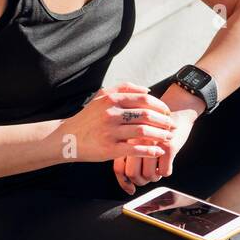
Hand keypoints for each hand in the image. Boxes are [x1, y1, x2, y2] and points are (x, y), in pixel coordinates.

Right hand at [61, 81, 176, 162]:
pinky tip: (158, 151)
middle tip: (172, 126)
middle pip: (147, 115)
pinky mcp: (109, 149)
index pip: (144, 100)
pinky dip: (150, 150)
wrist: (67, 137)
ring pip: (143, 132)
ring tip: (168, 138)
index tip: (167, 113)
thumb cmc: (89, 117)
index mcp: (111, 99)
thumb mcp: (101, 97)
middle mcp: (111, 114)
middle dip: (164, 121)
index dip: (160, 106)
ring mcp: (110, 132)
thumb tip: (148, 90)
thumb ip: (124, 89)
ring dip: (160, 135)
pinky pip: (135, 149)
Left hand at [113, 108, 195, 194]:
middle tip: (146, 178)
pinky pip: (165, 172)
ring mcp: (152, 144)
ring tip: (157, 170)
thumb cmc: (155, 126)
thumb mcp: (137, 137)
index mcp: (126, 138)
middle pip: (133, 174)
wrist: (177, 109)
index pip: (119, 168)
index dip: (124, 182)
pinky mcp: (168, 147)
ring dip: (154, 177)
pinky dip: (166, 172)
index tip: (131, 190)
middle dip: (140, 181)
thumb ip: (128, 154)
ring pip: (149, 175)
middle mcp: (137, 141)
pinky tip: (166, 165)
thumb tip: (127, 185)